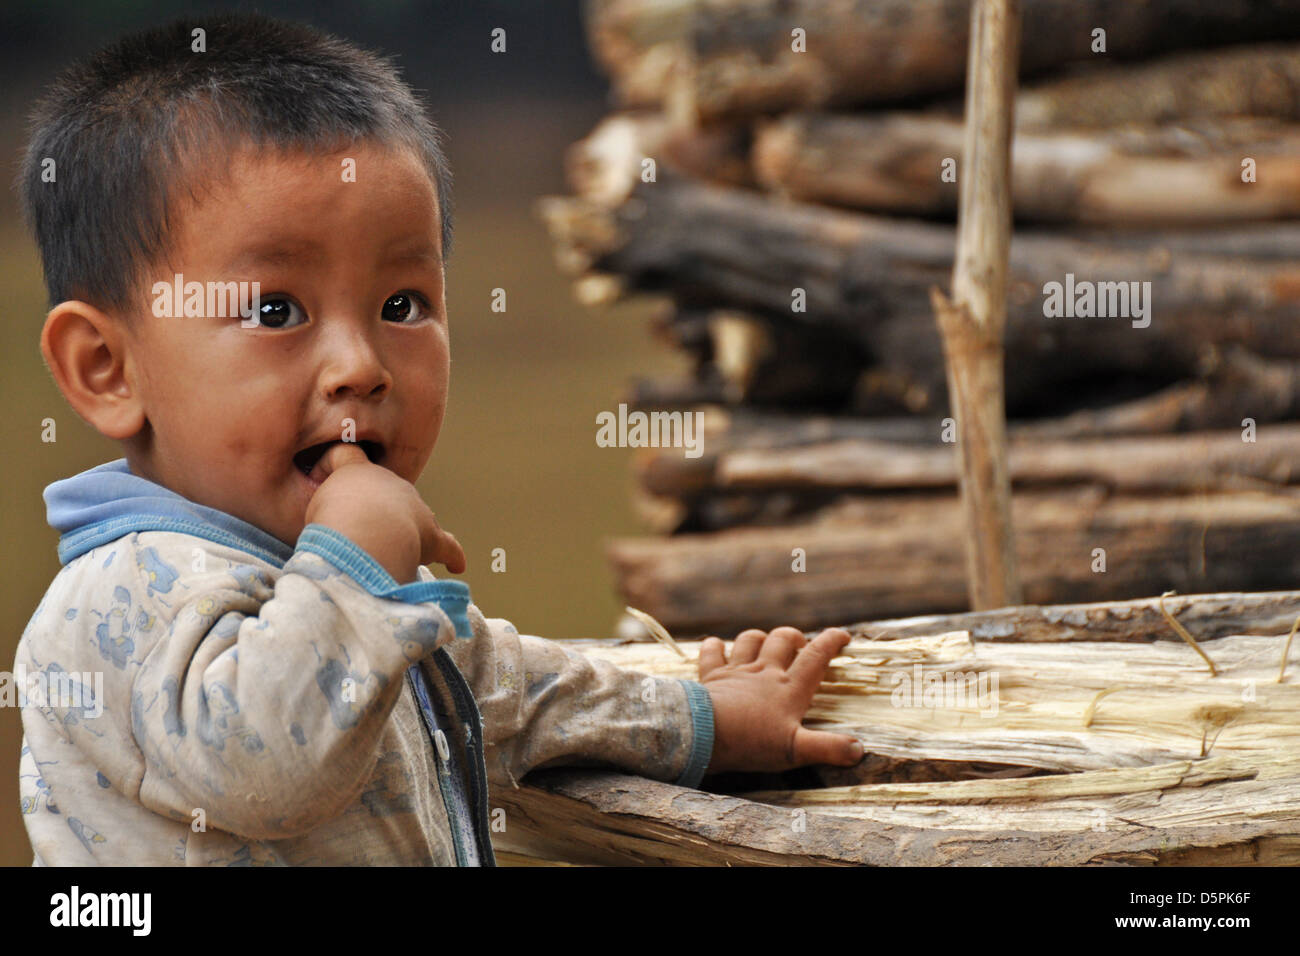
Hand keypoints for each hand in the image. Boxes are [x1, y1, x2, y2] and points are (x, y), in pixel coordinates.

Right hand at [302, 442, 466, 581]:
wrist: (363, 538)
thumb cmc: (330, 524)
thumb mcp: (312, 509)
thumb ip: (325, 510)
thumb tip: (332, 529)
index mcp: (356, 472)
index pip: (345, 455)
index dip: (333, 466)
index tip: (322, 485)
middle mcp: (391, 483)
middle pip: (384, 492)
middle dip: (372, 512)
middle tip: (353, 538)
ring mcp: (416, 508)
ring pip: (414, 517)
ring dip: (405, 534)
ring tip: (389, 555)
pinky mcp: (433, 536)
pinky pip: (447, 546)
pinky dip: (451, 555)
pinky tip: (456, 565)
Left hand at [697, 626, 862, 773]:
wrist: (705, 734)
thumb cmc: (751, 742)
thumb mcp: (795, 750)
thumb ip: (828, 748)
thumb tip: (858, 749)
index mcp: (789, 688)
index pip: (815, 657)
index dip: (831, 642)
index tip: (843, 636)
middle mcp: (764, 673)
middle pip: (782, 640)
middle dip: (793, 637)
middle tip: (800, 644)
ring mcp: (736, 672)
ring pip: (749, 640)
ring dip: (758, 637)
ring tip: (764, 644)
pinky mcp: (711, 676)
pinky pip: (712, 651)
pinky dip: (714, 646)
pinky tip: (716, 647)